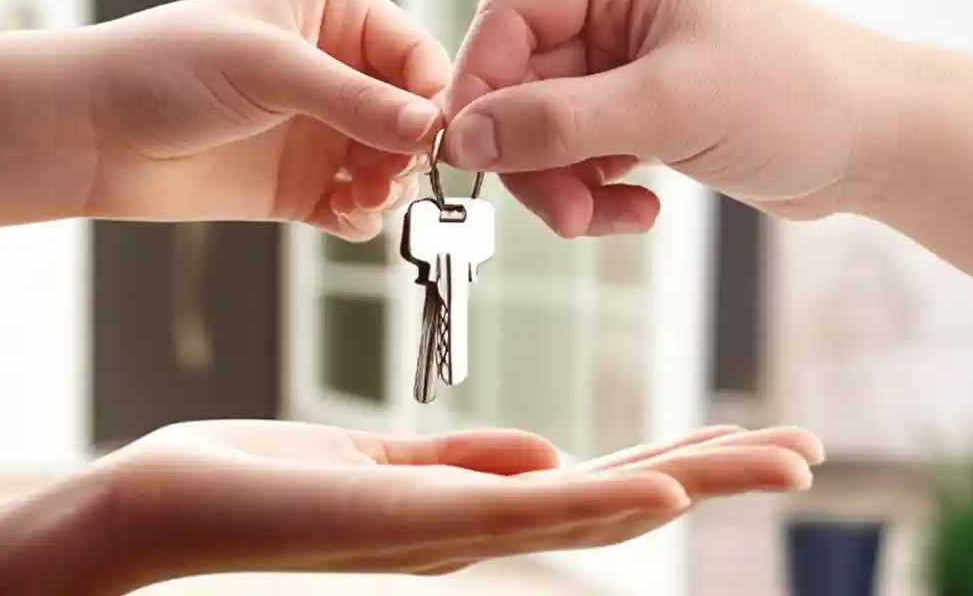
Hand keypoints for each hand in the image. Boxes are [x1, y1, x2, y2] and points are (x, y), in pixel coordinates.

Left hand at [82, 0, 450, 239]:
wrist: (93, 134)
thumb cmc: (165, 69)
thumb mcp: (269, 68)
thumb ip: (354, 99)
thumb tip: (429, 128)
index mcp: (334, 13)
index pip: (416, 55)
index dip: (433, 97)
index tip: (433, 137)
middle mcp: (334, 70)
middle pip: (411, 117)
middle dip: (410, 151)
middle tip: (391, 176)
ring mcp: (320, 130)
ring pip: (390, 165)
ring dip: (390, 187)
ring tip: (363, 198)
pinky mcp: (303, 184)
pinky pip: (358, 205)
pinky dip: (363, 216)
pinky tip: (345, 216)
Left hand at [95, 420, 821, 587]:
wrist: (168, 504)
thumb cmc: (263, 479)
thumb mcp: (380, 462)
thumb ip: (462, 460)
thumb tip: (544, 452)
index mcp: (469, 505)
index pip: (596, 482)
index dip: (681, 464)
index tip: (750, 438)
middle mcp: (473, 529)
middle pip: (616, 501)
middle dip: (713, 477)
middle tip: (804, 451)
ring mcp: (446, 532)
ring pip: (591, 510)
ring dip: (684, 487)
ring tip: (770, 463)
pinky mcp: (407, 522)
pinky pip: (515, 507)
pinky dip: (592, 501)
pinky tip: (652, 490)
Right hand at [444, 0, 898, 236]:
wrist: (875, 144)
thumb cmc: (799, 94)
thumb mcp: (666, 106)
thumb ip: (556, 122)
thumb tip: (468, 137)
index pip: (509, 16)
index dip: (481, 87)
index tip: (470, 151)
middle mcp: (614, 6)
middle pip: (519, 83)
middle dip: (534, 157)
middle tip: (559, 210)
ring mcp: (623, 61)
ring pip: (543, 129)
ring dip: (563, 185)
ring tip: (602, 218)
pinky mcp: (636, 110)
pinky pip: (577, 155)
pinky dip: (593, 193)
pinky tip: (637, 210)